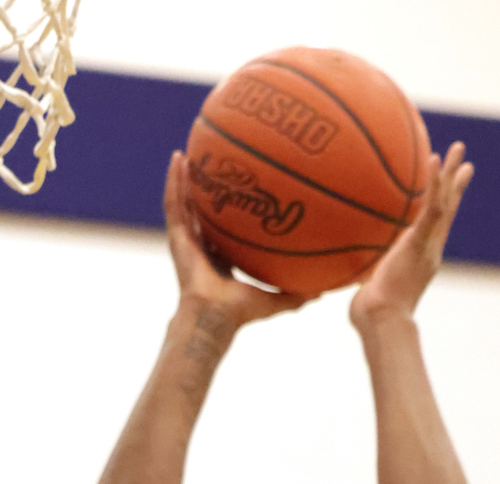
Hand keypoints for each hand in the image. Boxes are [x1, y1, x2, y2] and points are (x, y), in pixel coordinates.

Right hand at [164, 152, 300, 325]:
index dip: (231, 212)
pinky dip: (174, 180)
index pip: (225, 230)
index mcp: (221, 259)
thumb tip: (326, 291)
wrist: (215, 316)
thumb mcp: (276, 300)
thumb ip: (298, 294)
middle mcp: (202, 247)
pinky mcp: (177, 236)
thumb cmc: (241, 313)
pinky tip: (179, 158)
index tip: (242, 191)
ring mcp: (187, 240)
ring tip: (190, 151)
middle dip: (206, 188)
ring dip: (186, 176)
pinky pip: (173, 202)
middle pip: (203, 211)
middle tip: (215, 163)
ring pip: (184, 201)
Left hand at [350, 142, 473, 329]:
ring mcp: (427, 246)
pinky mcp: (420, 243)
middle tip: (465, 159)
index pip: (435, 225)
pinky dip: (435, 184)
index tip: (446, 184)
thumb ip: (363, 272)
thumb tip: (342, 268)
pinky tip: (436, 159)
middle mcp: (430, 249)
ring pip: (445, 204)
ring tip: (458, 148)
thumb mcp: (367, 285)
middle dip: (456, 183)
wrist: (381, 321)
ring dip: (451, 175)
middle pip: (448, 209)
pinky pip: (430, 208)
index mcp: (420, 257)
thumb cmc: (371, 315)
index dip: (442, 203)